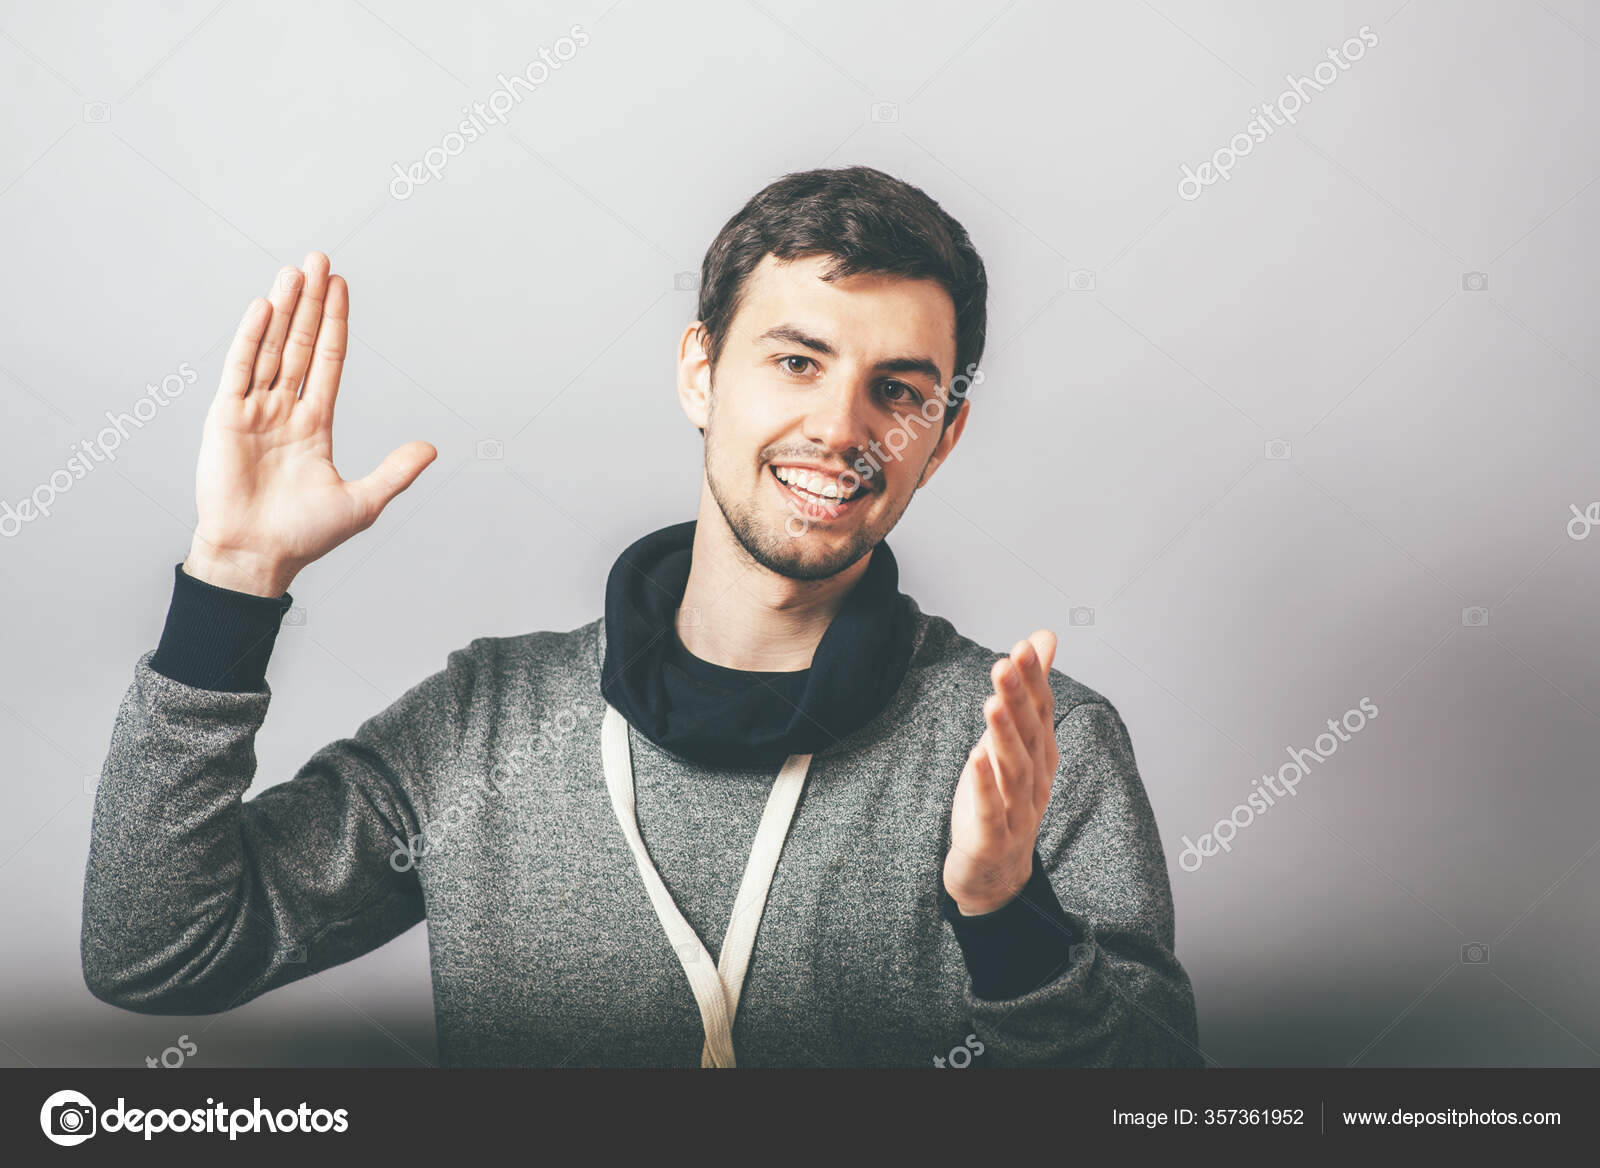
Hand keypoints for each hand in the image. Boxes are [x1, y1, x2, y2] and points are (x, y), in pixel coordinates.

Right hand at [184, 252, 436, 595]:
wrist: (257, 555)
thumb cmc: (304, 536)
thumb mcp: (362, 502)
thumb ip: (395, 472)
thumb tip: (431, 448)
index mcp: (314, 424)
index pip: (329, 362)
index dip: (337, 324)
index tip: (341, 288)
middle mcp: (284, 410)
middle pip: (301, 344)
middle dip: (312, 303)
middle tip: (320, 259)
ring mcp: (254, 411)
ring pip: (273, 348)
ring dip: (285, 309)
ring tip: (296, 271)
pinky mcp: (226, 418)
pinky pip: (240, 369)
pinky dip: (252, 338)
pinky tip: (265, 307)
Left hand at [943, 629, 1058, 914]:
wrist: (994, 873)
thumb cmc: (1003, 799)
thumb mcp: (1013, 742)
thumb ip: (1028, 692)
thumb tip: (1044, 637)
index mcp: (1040, 756)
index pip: (1041, 712)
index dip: (1034, 680)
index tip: (1023, 645)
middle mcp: (1035, 781)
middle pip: (1029, 736)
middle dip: (1019, 698)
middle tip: (1005, 663)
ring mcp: (1017, 812)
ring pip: (1013, 770)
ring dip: (1003, 735)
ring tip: (992, 702)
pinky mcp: (992, 838)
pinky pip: (990, 809)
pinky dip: (984, 784)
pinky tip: (975, 757)